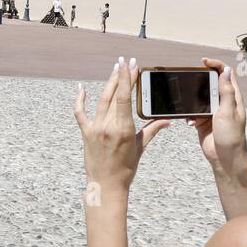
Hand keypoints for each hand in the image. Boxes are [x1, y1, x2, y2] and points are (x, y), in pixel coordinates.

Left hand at [73, 57, 169, 197]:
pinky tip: (81, 88)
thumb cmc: (126, 168)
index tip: (131, 64)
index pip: (125, 97)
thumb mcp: (140, 148)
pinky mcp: (86, 132)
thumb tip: (167, 121)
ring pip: (101, 100)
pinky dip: (80, 100)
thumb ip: (152, 130)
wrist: (105, 185)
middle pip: (114, 94)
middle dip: (121, 76)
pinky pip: (80, 113)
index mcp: (124, 128)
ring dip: (108, 83)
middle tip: (125, 61)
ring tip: (114, 69)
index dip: (128, 78)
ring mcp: (95, 128)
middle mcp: (108, 126)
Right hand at [185, 57, 246, 171]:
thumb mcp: (228, 112)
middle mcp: (223, 102)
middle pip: (210, 83)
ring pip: (199, 98)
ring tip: (189, 106)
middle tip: (190, 80)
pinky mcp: (202, 121)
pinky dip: (189, 115)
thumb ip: (226, 91)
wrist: (225, 158)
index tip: (203, 61)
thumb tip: (226, 71)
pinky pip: (192, 112)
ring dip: (192, 101)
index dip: (215, 64)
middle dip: (199, 81)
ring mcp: (212, 111)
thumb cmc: (231, 136)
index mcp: (232, 97)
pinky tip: (191, 122)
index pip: (226, 74)